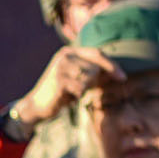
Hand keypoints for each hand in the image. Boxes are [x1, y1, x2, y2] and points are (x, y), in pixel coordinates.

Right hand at [9, 45, 123, 126]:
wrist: (36, 106)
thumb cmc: (61, 93)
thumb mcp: (78, 78)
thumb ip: (94, 72)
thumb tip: (118, 72)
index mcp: (69, 52)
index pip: (97, 53)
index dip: (112, 65)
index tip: (123, 78)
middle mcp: (64, 56)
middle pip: (95, 68)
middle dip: (93, 82)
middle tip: (78, 90)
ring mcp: (61, 67)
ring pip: (89, 78)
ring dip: (84, 89)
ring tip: (71, 92)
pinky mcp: (59, 81)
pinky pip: (81, 89)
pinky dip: (77, 96)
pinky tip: (66, 97)